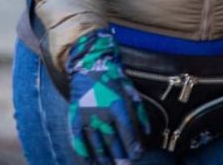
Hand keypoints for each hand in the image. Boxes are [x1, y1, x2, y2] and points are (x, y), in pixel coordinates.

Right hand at [66, 29, 149, 163]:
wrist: (89, 66)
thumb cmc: (114, 80)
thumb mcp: (132, 93)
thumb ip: (140, 115)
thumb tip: (147, 135)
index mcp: (117, 107)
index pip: (127, 134)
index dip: (133, 147)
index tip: (137, 156)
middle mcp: (101, 114)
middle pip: (113, 143)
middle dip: (121, 158)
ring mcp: (86, 117)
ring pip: (96, 145)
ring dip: (104, 159)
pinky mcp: (74, 118)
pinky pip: (78, 141)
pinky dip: (83, 155)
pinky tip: (89, 163)